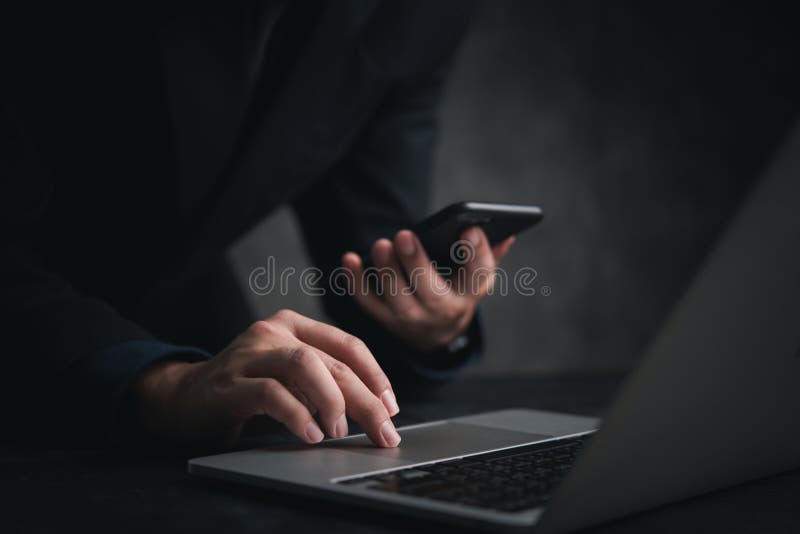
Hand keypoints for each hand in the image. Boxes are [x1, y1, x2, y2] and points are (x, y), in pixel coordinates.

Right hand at [128, 310, 400, 449]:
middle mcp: (273, 332)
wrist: (181, 398)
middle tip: (383, 431)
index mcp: (293, 326)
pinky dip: (297, 416)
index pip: (347, 345)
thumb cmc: (244, 391)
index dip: (375, 375)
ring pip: (305, 366)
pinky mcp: (230, 382)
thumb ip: (321, 383)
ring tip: (339, 431)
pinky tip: (310, 435)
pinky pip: (271, 393)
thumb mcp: (288, 379)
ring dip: (331, 401)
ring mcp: (249, 353)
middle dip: (365, 399)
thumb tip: (374, 411)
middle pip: (333, 361)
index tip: (391, 406)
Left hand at [342, 227, 513, 352]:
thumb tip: (507, 233)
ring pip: (398, 301)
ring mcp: (412, 319)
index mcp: (470, 293)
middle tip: (404, 235)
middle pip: (432, 292)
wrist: (436, 332)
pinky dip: (356, 283)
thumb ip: (487, 252)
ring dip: (387, 273)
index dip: (476, 254)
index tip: (469, 230)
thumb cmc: (456, 290)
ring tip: (380, 245)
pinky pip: (368, 303)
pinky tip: (349, 259)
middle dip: (417, 264)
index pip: (479, 275)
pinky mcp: (386, 319)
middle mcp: (443, 310)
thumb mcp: (476, 274)